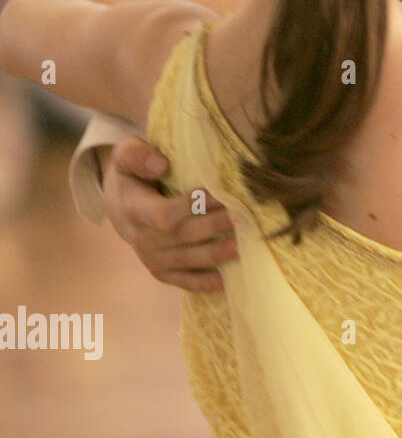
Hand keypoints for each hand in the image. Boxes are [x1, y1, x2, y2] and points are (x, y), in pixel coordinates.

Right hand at [101, 137, 235, 291]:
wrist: (120, 204)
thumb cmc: (133, 175)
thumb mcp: (126, 155)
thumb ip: (137, 155)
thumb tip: (161, 165)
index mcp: (133, 209)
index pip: (164, 214)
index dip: (192, 206)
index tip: (219, 194)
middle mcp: (141, 239)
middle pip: (183, 236)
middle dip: (215, 227)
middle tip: (245, 218)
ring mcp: (151, 258)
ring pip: (187, 259)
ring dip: (216, 254)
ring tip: (243, 246)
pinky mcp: (161, 272)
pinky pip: (182, 281)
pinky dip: (203, 283)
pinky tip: (226, 280)